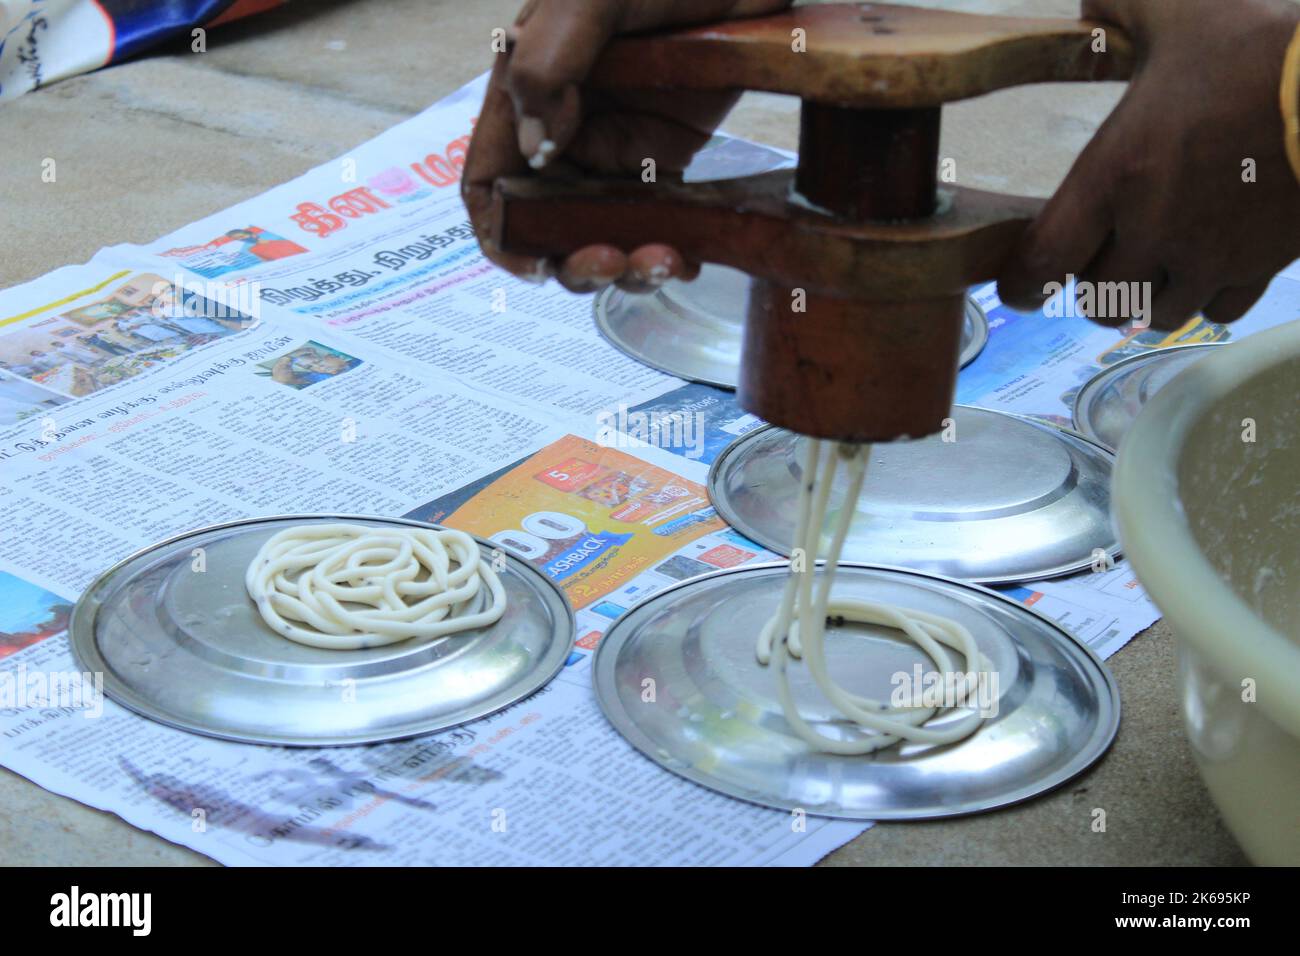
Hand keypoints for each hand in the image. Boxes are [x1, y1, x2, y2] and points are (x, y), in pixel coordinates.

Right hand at [463, 0, 790, 292]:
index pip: (487, 180)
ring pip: (600, 236)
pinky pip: (653, 227)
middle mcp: (562, 131)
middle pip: (544, 227)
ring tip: (666, 261)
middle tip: (615, 260)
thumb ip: (550, 64)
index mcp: (525, 92)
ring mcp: (613, 151)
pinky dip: (668, 254)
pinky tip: (688, 257)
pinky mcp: (664, 162)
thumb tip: (536, 150)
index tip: (533, 265)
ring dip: (626, 269)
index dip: (497, 232)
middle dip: (573, 261)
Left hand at [998, 0, 1299, 328]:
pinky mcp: (1264, 264)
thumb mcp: (1178, 6)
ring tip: (1153, 262)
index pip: (1043, 262)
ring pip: (1156, 313)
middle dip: (1092, 282)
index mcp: (1117, 173)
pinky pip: (1218, 311)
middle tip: (1100, 254)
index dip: (1020, 283)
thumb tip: (1090, 9)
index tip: (1016, 285)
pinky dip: (1206, 296)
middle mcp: (1155, 228)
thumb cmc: (1262, 41)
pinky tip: (1207, 264)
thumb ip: (1119, 10)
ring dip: (1146, 294)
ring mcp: (1212, 253)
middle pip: (1099, 299)